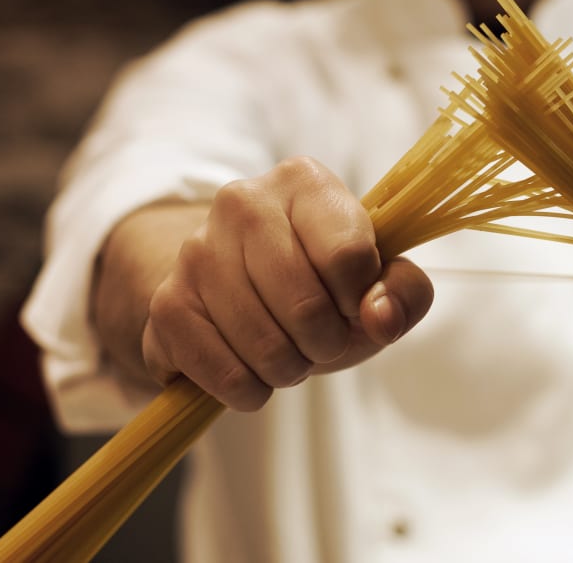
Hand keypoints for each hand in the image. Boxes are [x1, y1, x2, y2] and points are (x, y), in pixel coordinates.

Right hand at [141, 157, 433, 410]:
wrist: (246, 293)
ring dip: (289, 368)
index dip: (360, 300)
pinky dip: (249, 389)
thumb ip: (405, 293)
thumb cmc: (325, 285)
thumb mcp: (380, 283)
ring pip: (264, 345)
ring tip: (288, 350)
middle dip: (327, 343)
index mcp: (305, 183)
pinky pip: (222, 372)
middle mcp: (243, 202)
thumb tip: (379, 318)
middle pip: (306, 306)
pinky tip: (253, 371)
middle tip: (322, 339)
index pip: (350, 257)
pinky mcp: (166, 303)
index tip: (352, 304)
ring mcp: (196, 250)